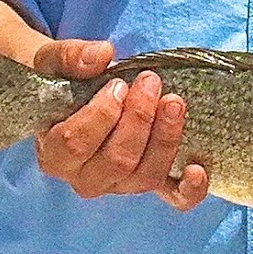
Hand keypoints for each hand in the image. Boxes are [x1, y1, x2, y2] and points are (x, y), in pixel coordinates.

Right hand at [31, 39, 209, 207]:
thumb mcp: (55, 61)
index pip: (75, 145)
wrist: (79, 94)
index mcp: (55, 153)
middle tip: (150, 81)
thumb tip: (102, 55)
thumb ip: (71, 57)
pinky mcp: (150, 182)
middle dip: (139, 119)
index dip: (101, 115)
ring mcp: (120, 185)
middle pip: (116, 162)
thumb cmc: (65, 80)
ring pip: (145, 176)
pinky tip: (197, 168)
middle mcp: (85, 177)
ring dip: (165, 138)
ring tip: (174, 101)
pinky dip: (189, 189)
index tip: (118, 84)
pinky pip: (173, 198)